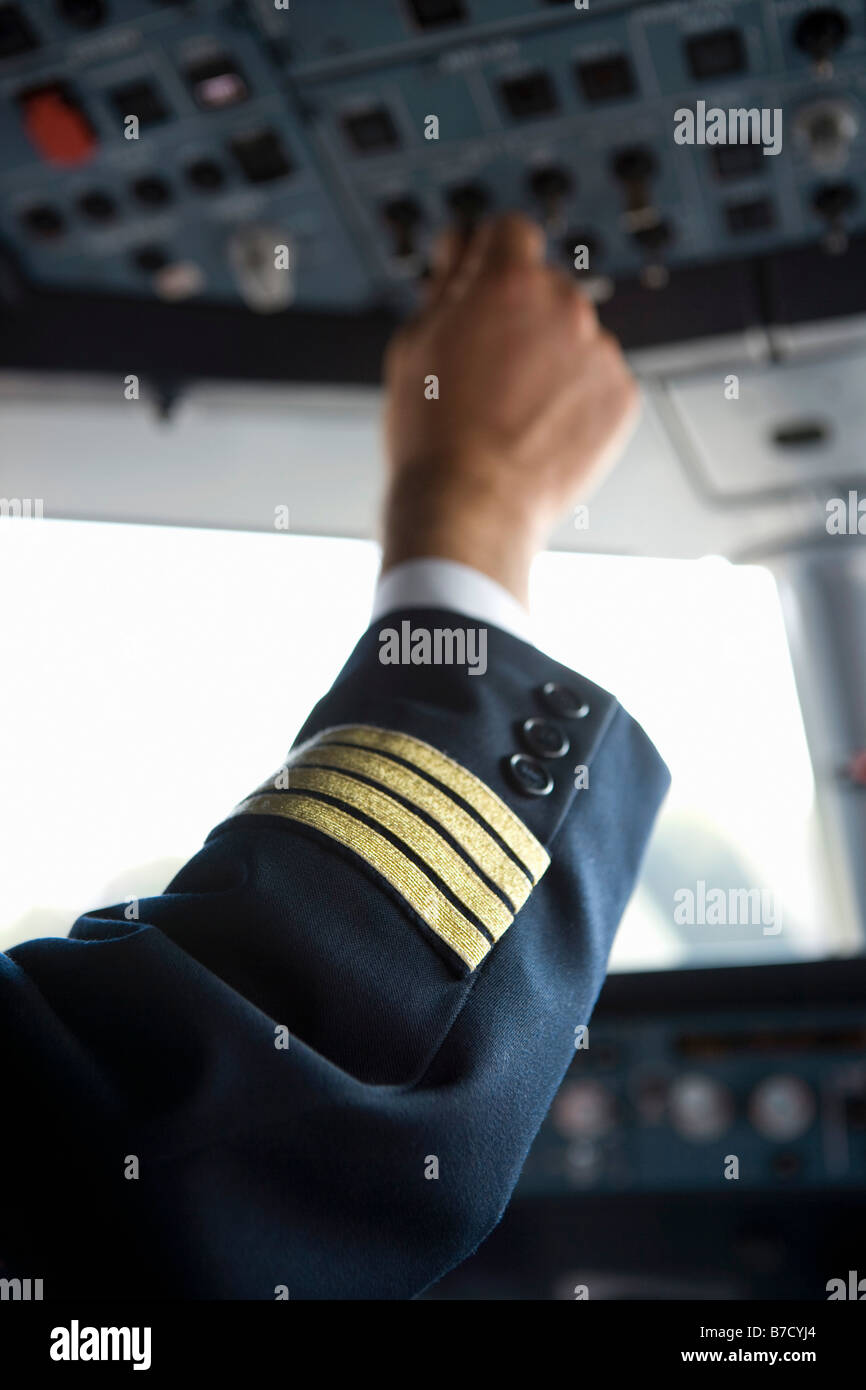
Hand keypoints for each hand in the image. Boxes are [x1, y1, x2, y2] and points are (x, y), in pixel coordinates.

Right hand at [381, 213, 638, 605]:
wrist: (471, 507)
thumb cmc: (433, 432)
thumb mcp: (415, 340)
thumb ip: (446, 281)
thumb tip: (462, 249)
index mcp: (510, 281)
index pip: (509, 232)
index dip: (487, 258)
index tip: (476, 284)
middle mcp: (566, 305)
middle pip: (544, 287)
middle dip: (518, 314)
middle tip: (483, 368)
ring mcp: (600, 352)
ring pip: (573, 336)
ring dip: (548, 356)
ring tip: (509, 408)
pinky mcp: (622, 396)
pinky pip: (596, 379)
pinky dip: (574, 396)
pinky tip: (537, 427)